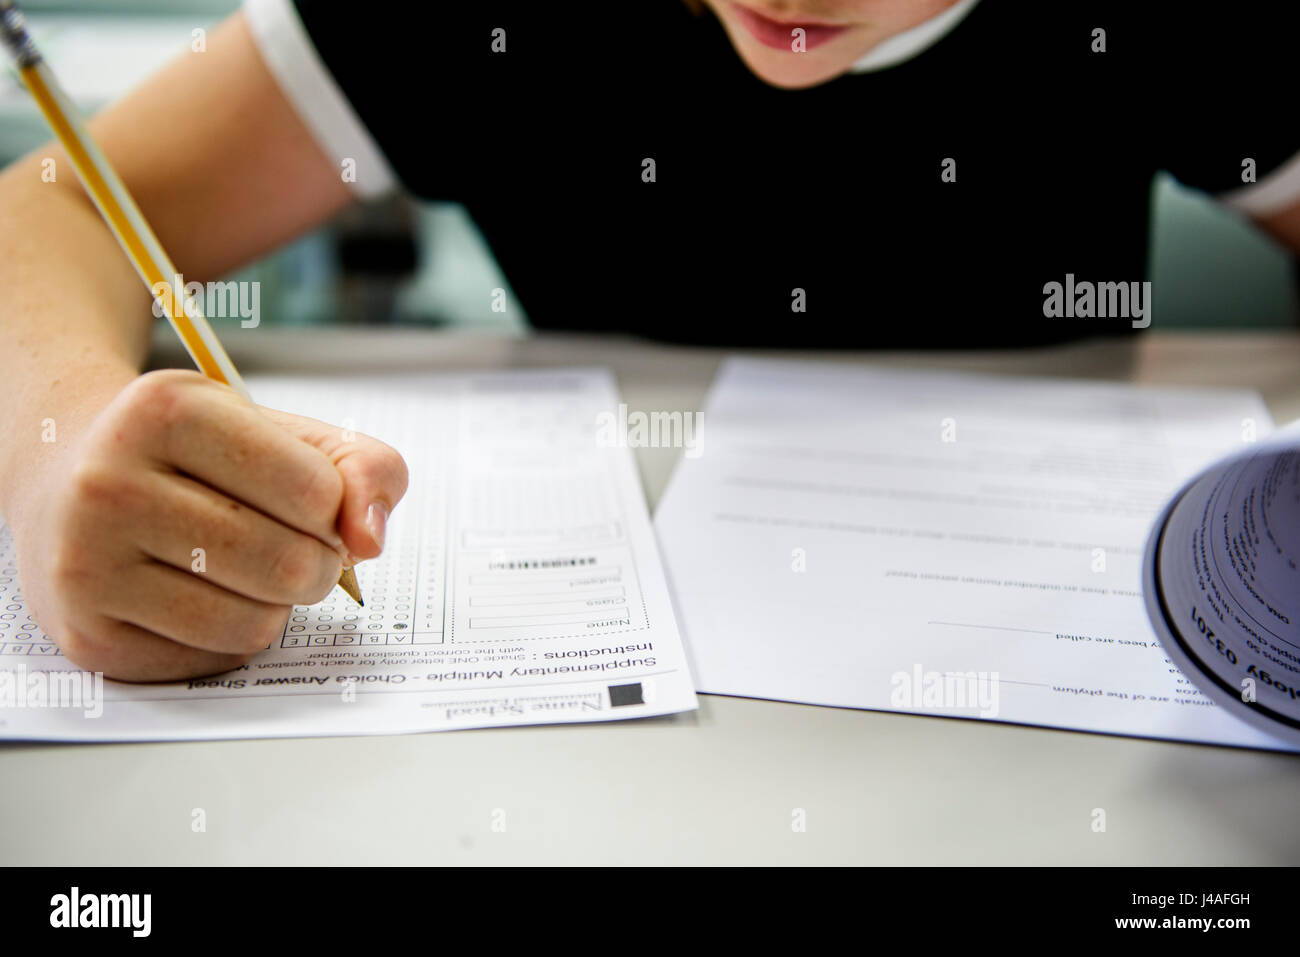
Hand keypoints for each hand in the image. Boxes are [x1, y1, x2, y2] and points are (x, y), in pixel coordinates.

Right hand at [8, 369, 408, 680]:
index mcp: (166, 411)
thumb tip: (370, 538)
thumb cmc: (197, 457)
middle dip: (319, 565)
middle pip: (288, 563)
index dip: (334, 507)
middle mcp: (110, 483)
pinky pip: (212, 659)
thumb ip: (360, 468)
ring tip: (250, 571)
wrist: (68, 480)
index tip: (311, 500)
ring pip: (252, 623)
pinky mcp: (87, 635)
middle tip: (296, 547)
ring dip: (278, 606)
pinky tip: (202, 596)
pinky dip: (232, 636)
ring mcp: (87, 563)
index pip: (314, 490)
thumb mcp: (281, 431)